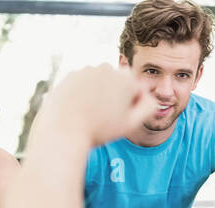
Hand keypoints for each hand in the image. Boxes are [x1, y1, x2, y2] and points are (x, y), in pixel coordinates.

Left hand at [42, 65, 158, 146]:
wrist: (64, 131)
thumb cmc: (99, 131)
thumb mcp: (130, 124)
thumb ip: (148, 108)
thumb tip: (150, 95)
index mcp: (127, 79)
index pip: (135, 92)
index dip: (130, 108)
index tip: (118, 120)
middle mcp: (108, 68)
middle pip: (116, 85)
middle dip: (114, 98)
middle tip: (103, 118)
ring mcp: (88, 69)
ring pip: (98, 84)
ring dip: (97, 96)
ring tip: (89, 115)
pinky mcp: (71, 74)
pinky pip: (82, 85)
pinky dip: (81, 95)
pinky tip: (77, 110)